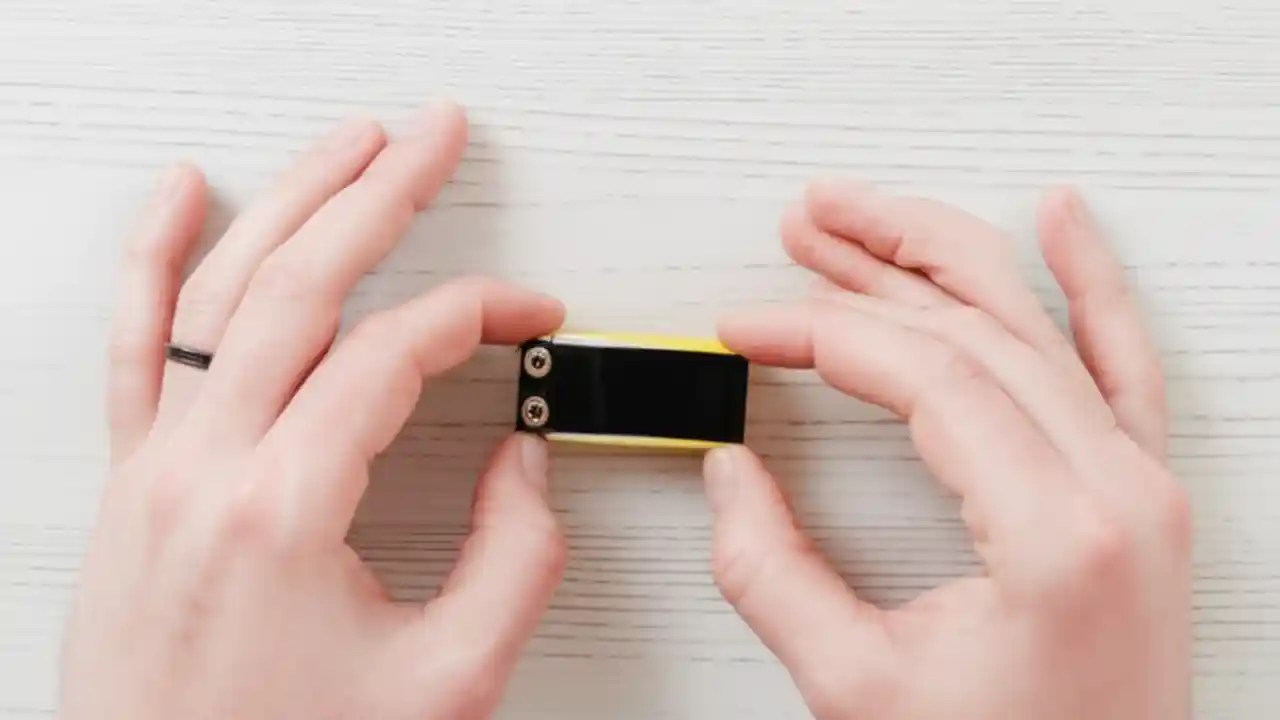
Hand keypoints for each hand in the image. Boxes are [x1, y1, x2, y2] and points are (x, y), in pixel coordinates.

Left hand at [62, 102, 567, 719]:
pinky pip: (134, 344)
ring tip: (346, 145)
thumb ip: (513, 564)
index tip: (526, 312)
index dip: (476, 313)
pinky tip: (180, 199)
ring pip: (220, 292)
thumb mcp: (445, 685)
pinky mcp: (132, 483)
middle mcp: (204, 471)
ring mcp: (155, 468)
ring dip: (290, 202)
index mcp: (282, 511)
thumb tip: (523, 470)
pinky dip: (153, 258)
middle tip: (432, 140)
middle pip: (302, 285)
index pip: (390, 356)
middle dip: (380, 196)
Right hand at [704, 180, 1189, 718]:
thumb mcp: (858, 689)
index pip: (924, 376)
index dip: (819, 333)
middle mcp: (1118, 490)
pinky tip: (1060, 221)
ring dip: (947, 254)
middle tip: (804, 226)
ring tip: (873, 213)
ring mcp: (1141, 485)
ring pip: (1039, 325)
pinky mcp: (1141, 493)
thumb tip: (729, 477)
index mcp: (1057, 533)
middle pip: (980, 326)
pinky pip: (1122, 359)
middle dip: (874, 265)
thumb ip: (770, 574)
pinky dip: (1090, 281)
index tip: (749, 326)